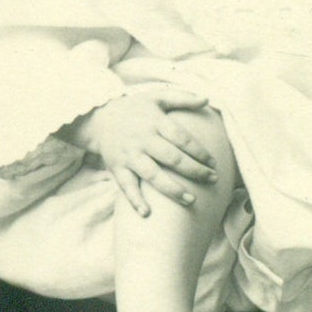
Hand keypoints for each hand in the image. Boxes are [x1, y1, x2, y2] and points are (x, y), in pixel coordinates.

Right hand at [72, 85, 218, 217]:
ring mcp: (130, 155)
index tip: (214, 162)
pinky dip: (135, 200)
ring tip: (191, 200)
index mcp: (155, 122)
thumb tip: (207, 98)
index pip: (181, 138)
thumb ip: (182, 98)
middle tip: (213, 180)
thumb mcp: (156, 97)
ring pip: (153, 175)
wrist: (98, 118)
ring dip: (172, 189)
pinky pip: (127, 186)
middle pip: (172, 158)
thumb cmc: (133, 109)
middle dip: (194, 171)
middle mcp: (143, 139)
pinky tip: (147, 213)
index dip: (199, 151)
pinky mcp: (117, 168)